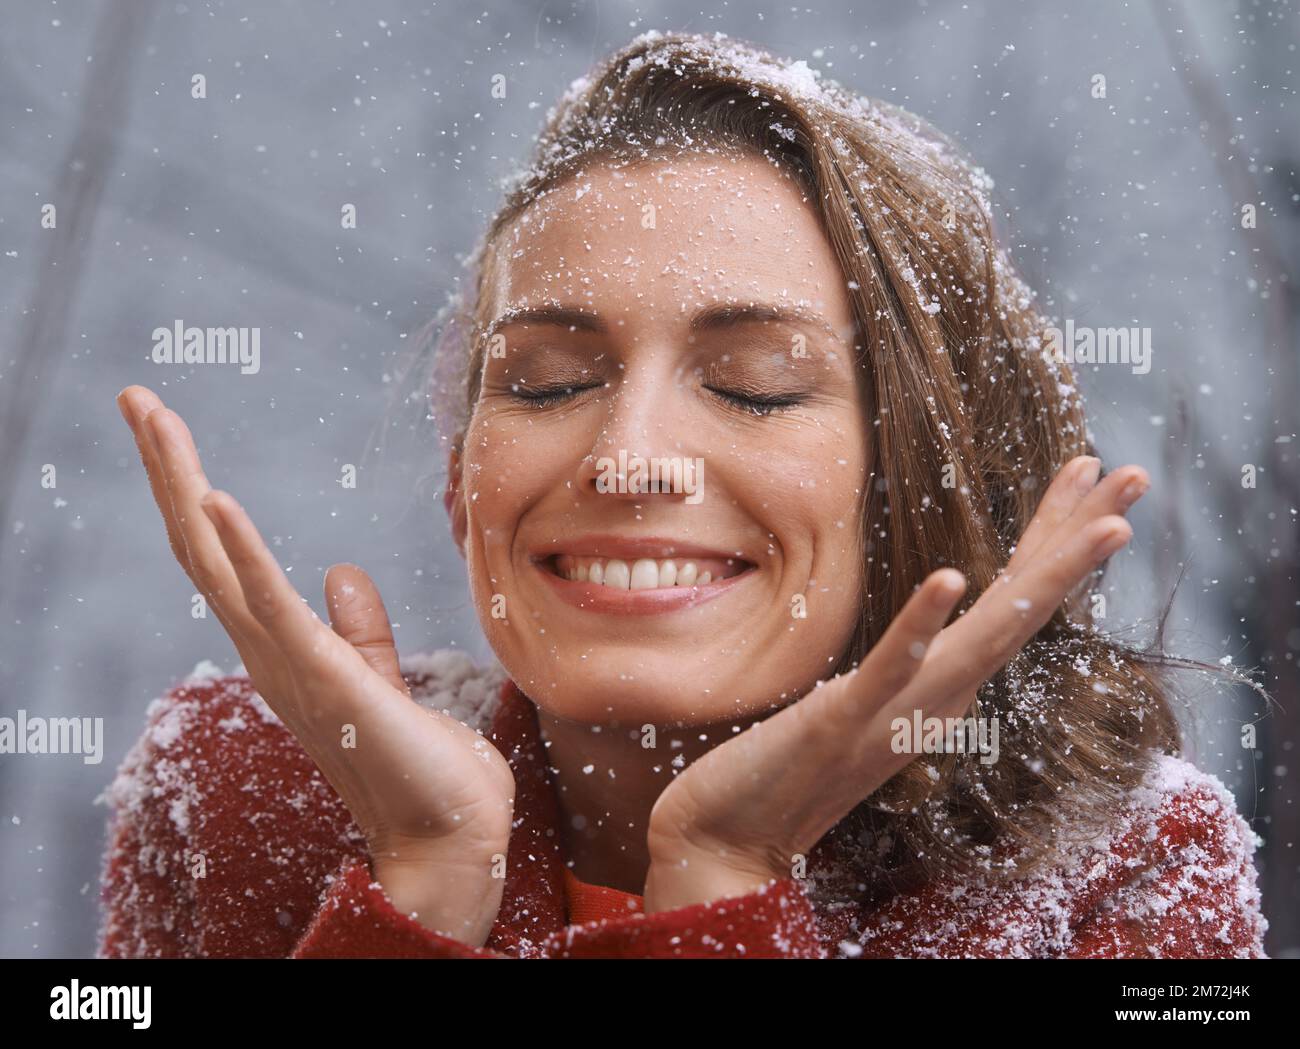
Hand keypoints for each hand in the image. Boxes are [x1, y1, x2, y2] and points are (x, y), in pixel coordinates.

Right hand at [117, 386, 514, 945]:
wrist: (450, 835)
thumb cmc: (418, 768)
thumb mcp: (381, 680)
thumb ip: (360, 633)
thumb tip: (343, 573)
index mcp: (284, 651)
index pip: (224, 559)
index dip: (193, 492)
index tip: (171, 431)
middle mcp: (269, 655)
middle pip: (200, 548)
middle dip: (168, 470)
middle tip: (137, 398)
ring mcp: (289, 667)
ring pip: (216, 563)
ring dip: (183, 485)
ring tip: (152, 416)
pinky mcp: (323, 678)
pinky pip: (271, 606)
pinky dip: (241, 552)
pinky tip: (212, 498)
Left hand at [643, 455, 1147, 912]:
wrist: (733, 839)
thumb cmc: (788, 770)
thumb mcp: (860, 706)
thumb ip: (898, 673)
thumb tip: (924, 631)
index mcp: (939, 688)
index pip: (1008, 600)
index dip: (1050, 537)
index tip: (1089, 470)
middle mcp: (935, 700)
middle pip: (1021, 607)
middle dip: (1079, 539)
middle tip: (1137, 475)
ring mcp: (896, 714)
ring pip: (986, 637)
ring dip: (1048, 578)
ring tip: (1107, 524)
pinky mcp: (840, 723)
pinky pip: (888, 669)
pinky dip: (921, 624)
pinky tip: (952, 576)